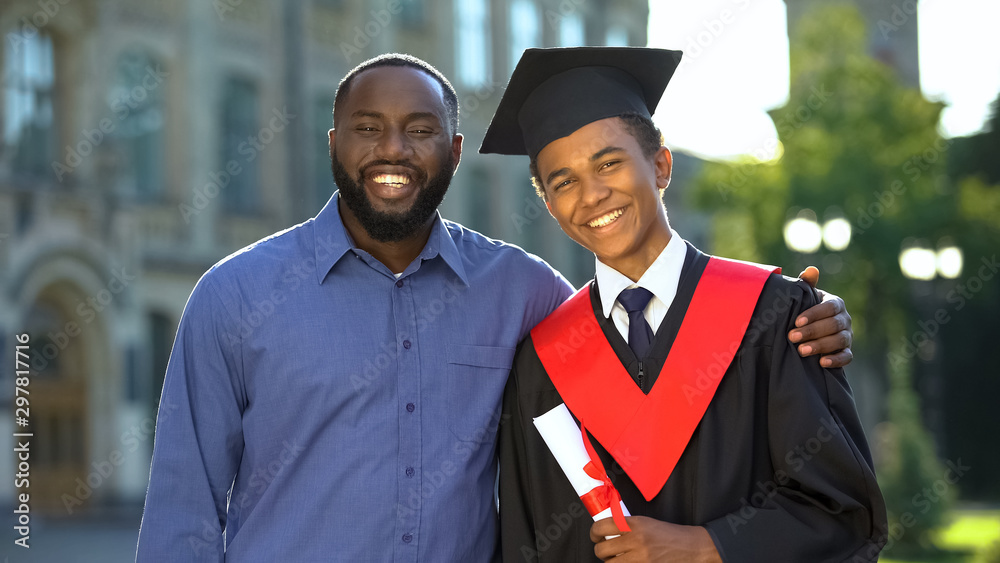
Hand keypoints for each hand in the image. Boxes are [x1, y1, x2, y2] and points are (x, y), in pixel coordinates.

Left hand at [590, 516, 721, 561]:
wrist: (691, 547)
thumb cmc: (669, 534)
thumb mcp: (646, 522)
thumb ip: (625, 525)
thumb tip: (604, 530)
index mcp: (634, 524)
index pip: (601, 527)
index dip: (594, 533)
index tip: (595, 536)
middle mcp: (636, 540)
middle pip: (602, 550)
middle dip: (601, 551)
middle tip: (606, 549)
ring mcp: (640, 558)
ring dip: (611, 562)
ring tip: (618, 558)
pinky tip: (628, 562)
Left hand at [789, 266, 852, 367]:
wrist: (808, 332)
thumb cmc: (805, 311)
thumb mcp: (805, 298)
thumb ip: (807, 284)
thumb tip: (811, 270)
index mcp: (836, 304)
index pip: (830, 307)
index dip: (814, 314)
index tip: (797, 321)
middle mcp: (845, 319)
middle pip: (833, 325)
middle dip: (812, 331)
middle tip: (792, 337)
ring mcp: (847, 336)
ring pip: (839, 340)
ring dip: (820, 346)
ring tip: (801, 350)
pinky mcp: (847, 352)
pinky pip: (847, 357)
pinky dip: (836, 360)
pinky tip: (822, 362)